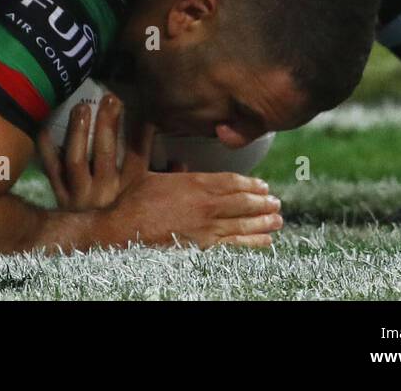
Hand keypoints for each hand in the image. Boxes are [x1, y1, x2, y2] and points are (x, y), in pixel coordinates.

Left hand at [38, 91, 151, 211]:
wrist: (80, 234)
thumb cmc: (110, 196)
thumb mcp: (134, 183)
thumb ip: (148, 161)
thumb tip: (161, 135)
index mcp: (127, 187)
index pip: (138, 157)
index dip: (141, 132)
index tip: (140, 106)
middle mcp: (105, 193)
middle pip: (106, 154)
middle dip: (107, 123)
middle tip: (109, 98)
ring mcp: (79, 196)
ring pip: (76, 161)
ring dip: (78, 131)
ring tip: (81, 108)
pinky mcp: (59, 195)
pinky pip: (51, 166)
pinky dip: (47, 145)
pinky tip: (46, 125)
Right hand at [108, 168, 282, 249]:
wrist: (122, 228)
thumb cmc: (133, 200)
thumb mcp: (149, 172)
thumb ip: (168, 164)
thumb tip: (175, 154)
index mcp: (193, 183)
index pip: (230, 182)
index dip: (250, 183)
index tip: (263, 185)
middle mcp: (204, 204)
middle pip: (241, 202)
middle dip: (261, 202)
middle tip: (276, 202)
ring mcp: (205, 227)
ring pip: (242, 223)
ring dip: (262, 221)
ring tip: (278, 220)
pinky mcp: (202, 246)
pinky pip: (233, 244)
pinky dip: (252, 242)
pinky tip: (265, 242)